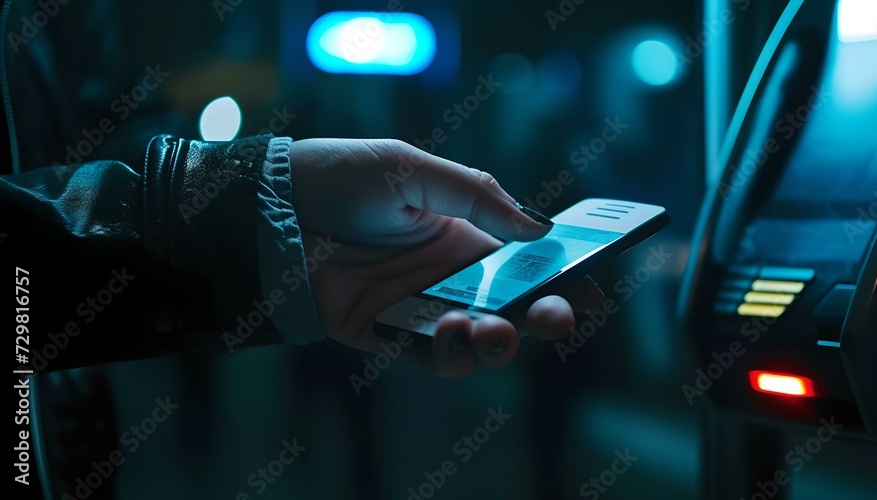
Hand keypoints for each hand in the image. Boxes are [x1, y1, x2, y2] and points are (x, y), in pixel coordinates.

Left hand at [289, 138, 603, 376]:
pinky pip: (428, 356)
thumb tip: (540, 227)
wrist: (272, 208)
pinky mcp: (385, 333)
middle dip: (544, 317)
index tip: (596, 292)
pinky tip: (453, 332)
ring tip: (493, 329)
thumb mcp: (415, 171)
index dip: (565, 277)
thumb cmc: (343, 178)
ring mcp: (419, 306)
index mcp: (466, 233)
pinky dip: (449, 355)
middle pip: (513, 307)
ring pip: (477, 340)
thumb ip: (479, 198)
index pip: (528, 261)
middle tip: (557, 319)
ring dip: (498, 342)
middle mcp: (449, 274)